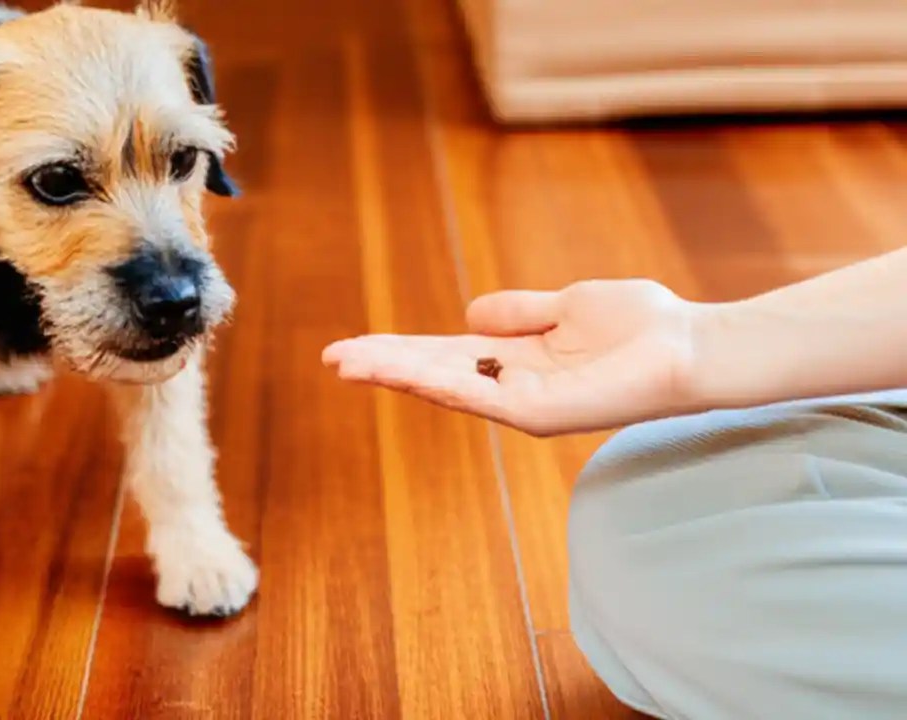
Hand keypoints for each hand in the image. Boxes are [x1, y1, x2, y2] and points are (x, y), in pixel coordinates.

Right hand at [322, 280, 708, 435]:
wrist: (691, 347)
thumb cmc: (642, 326)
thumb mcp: (567, 305)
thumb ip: (519, 311)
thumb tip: (470, 314)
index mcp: (515, 361)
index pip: (443, 354)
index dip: (397, 349)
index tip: (352, 345)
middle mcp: (511, 387)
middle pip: (433, 373)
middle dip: (382, 365)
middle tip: (330, 359)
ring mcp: (521, 404)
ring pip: (444, 386)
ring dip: (395, 374)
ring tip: (347, 364)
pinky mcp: (538, 413)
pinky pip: (477, 396)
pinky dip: (437, 382)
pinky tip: (403, 370)